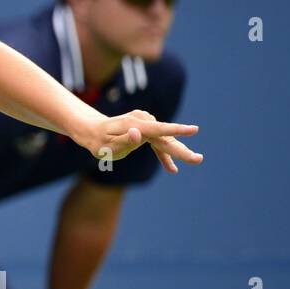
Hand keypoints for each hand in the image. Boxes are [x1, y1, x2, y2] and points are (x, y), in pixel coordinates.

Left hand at [77, 109, 202, 173]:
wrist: (91, 131)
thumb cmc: (98, 141)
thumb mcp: (108, 146)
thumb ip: (125, 140)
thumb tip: (138, 133)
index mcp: (134, 124)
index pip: (159, 129)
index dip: (177, 131)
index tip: (194, 130)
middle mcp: (142, 120)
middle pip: (165, 137)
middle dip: (181, 150)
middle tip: (198, 159)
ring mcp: (144, 122)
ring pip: (163, 140)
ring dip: (176, 152)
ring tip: (194, 160)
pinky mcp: (145, 127)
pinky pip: (157, 141)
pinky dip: (163, 153)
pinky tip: (171, 168)